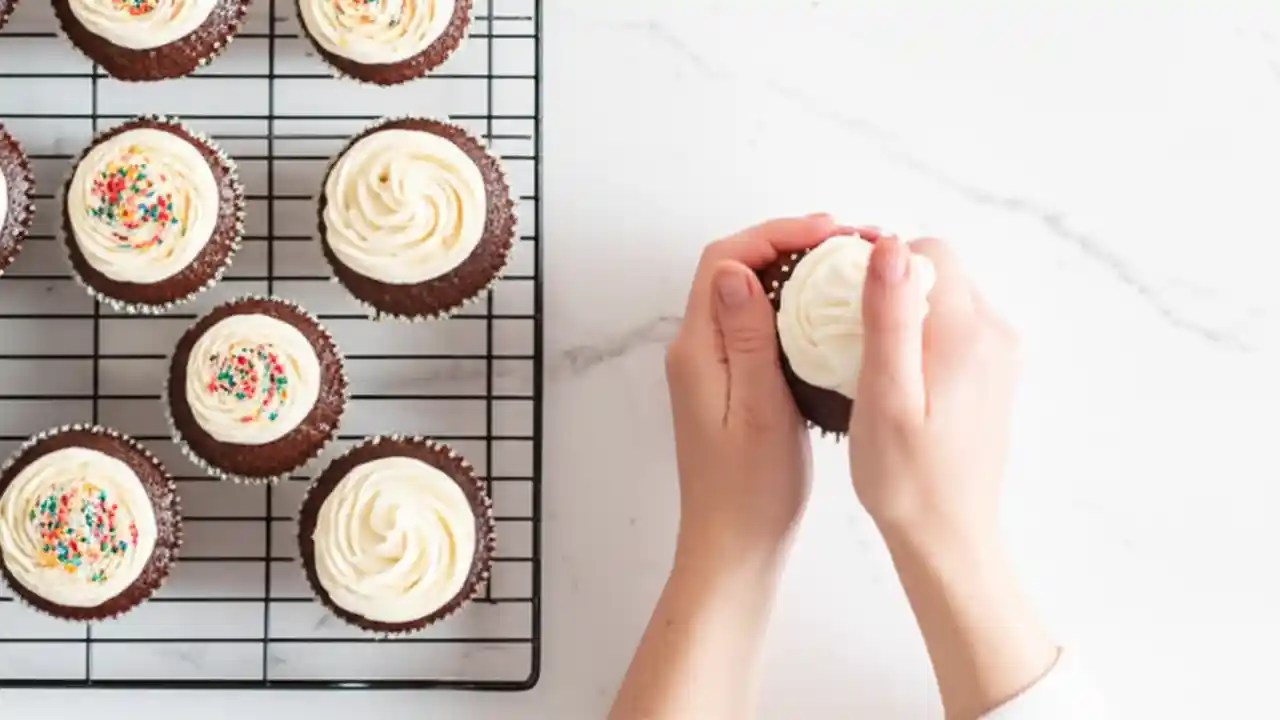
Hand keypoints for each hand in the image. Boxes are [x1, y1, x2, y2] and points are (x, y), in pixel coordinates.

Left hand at [611, 215, 839, 719]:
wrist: (734, 545)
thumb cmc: (749, 490)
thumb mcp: (756, 409)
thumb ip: (746, 336)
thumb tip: (734, 269)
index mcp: (697, 349)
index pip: (724, 259)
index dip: (775, 234)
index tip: (828, 231)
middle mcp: (697, 350)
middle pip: (734, 268)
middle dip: (787, 243)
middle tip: (846, 242)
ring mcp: (712, 366)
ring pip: (747, 293)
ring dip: (792, 271)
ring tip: (845, 267)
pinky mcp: (732, 383)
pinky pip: (757, 324)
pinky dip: (793, 306)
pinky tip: (829, 314)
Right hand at [850, 235, 1054, 718]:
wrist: (948, 536)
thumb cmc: (905, 477)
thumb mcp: (884, 395)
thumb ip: (889, 317)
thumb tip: (890, 248)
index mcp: (967, 332)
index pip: (929, 254)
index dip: (880, 262)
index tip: (841, 294)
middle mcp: (994, 334)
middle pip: (938, 273)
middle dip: (890, 287)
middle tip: (844, 330)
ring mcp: (998, 356)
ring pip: (944, 301)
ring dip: (904, 314)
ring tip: (864, 357)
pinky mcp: (992, 376)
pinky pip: (953, 330)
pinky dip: (919, 338)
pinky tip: (891, 377)